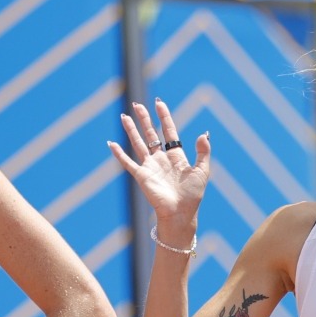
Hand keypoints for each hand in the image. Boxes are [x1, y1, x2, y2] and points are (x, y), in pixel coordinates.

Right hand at [108, 98, 210, 231]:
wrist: (180, 213)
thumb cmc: (192, 195)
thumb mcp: (202, 171)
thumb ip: (203, 152)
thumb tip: (204, 134)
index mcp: (176, 156)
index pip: (169, 132)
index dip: (164, 117)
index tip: (159, 103)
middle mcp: (161, 159)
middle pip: (151, 134)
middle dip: (145, 119)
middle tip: (137, 104)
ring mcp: (150, 167)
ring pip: (138, 144)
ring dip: (131, 130)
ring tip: (124, 116)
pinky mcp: (141, 176)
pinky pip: (127, 162)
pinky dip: (119, 154)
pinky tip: (111, 143)